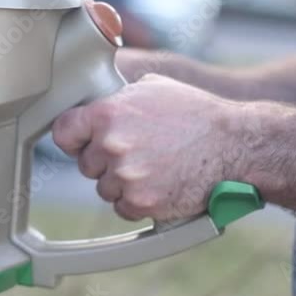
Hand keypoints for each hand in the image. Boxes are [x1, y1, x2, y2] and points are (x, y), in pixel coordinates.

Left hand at [52, 74, 244, 220]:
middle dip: (105, 160)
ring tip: (154, 166)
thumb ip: (116, 97)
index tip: (81, 140)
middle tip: (137, 151)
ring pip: (104, 188)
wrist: (232, 145)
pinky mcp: (141, 202)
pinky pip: (122, 207)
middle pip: (85, 164)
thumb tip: (94, 99)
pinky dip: (137, 201)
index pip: (63, 132)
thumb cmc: (196, 113)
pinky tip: (160, 183)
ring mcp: (125, 176)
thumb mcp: (152, 87)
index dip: (74, 137)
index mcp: (108, 113)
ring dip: (122, 182)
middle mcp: (112, 145)